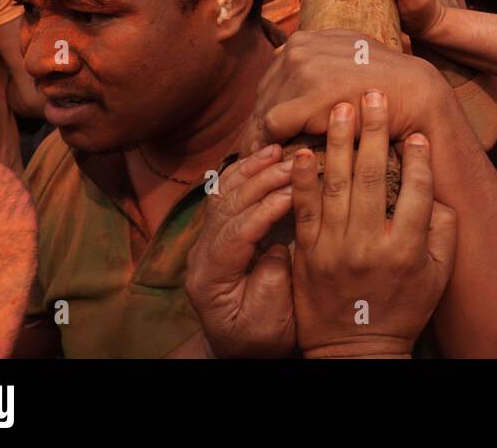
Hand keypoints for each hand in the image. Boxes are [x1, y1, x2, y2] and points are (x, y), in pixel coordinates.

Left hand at [184, 144, 297, 357]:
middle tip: (296, 162)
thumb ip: (270, 282)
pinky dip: (245, 171)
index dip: (265, 208)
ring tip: (280, 150)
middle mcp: (201, 254)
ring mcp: (206, 239)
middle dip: (262, 180)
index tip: (295, 190)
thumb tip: (277, 244)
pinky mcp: (219, 231)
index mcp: (209, 278)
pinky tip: (264, 157)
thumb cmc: (258, 338)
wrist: (239, 345)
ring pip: (223, 194)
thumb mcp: (269, 322)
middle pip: (227, 206)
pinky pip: (226, 193)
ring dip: (252, 169)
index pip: (234, 233)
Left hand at [243, 26, 455, 154]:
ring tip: (272, 161)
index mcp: (304, 39)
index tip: (269, 135)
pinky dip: (275, 146)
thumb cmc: (383, 85)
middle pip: (262, 96)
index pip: (270, 80)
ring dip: (268, 139)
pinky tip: (283, 161)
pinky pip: (272, 127)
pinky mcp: (308, 96)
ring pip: (263, 112)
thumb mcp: (345, 58)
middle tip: (265, 154)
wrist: (416, 93)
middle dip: (263, 126)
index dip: (269, 108)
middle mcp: (299, 47)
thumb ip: (316, 60)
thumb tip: (284, 60)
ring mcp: (303, 68)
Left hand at [290, 94, 456, 358]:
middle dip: (373, 131)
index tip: (417, 133)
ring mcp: (334, 248)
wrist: (355, 350)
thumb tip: (435, 190)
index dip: (417, 159)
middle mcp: (369, 245)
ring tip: (341, 107)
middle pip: (370, 176)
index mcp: (405, 249)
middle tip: (374, 95)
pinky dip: (303, 177)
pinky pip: (304, 208)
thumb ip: (442, 231)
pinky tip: (304, 149)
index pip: (415, 191)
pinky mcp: (307, 253)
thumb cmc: (403, 308)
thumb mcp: (438, 275)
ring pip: (335, 184)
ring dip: (338, 141)